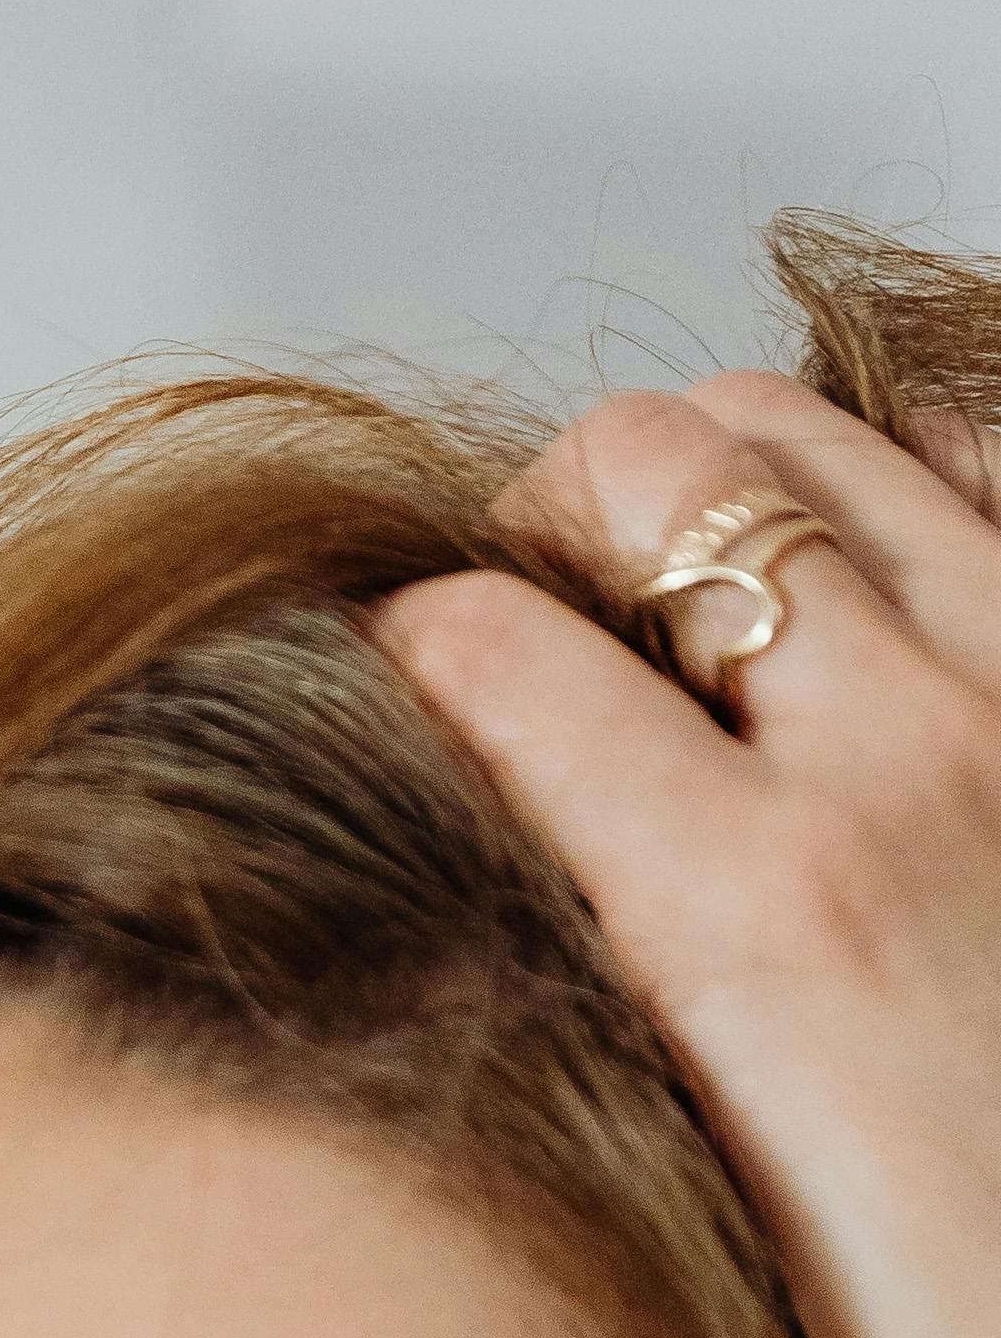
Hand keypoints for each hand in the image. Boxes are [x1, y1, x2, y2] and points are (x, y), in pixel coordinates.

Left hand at [380, 370, 1000, 1337]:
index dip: (754, 501)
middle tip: (521, 624)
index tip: (662, 609)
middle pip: (757, 431)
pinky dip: (430, 653)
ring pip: (643, 474)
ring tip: (449, 677)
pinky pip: (512, 661)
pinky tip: (394, 732)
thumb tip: (803, 828)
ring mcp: (894, 772)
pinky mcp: (751, 905)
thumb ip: (958, 847)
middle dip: (606, 490)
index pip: (916, 460)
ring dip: (516, 541)